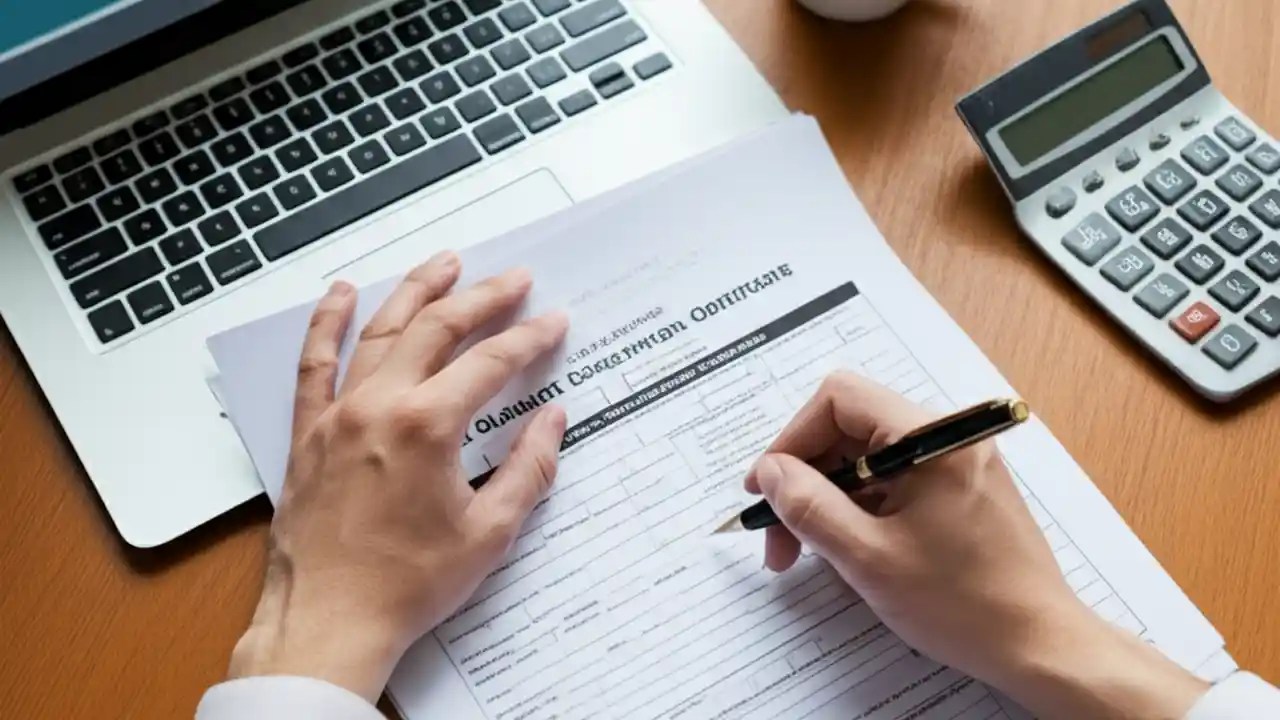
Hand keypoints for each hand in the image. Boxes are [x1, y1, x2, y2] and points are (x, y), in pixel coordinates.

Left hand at [228, 252, 568, 701]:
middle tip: (514, 278)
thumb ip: (528, 469)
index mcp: (427, 426)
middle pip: (437, 328)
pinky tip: (342, 294)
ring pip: (380, 332)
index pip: (489, 362)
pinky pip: (314, 364)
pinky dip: (327, 324)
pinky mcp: (308, 432)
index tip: (553, 322)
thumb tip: (553, 420)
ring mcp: (338, 414)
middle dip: (482, 297)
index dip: (528, 338)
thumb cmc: (407, 584)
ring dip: (415, 291)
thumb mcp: (488, 533)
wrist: (327, 621)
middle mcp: (379, 405)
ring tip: (446, 263)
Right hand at [747, 372, 1208, 719]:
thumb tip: (771, 472)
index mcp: (932, 437)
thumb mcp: (869, 558)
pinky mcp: (961, 488)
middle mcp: (948, 435)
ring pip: (869, 457)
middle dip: (805, 477)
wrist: (1041, 646)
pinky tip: (848, 549)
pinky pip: (895, 479)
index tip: (765, 488)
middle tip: (779, 536)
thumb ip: (811, 507)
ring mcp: (958, 461)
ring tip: (809, 552)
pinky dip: (861, 508)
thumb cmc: (965, 605)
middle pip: (850, 427)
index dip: (791, 439)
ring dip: (829, 498)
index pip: (839, 399)